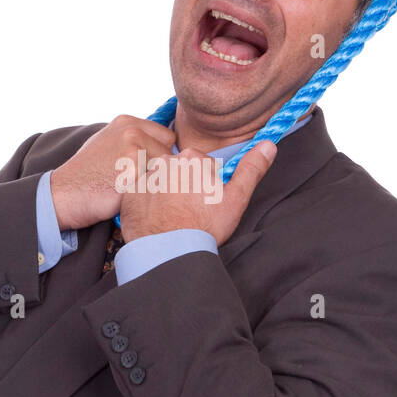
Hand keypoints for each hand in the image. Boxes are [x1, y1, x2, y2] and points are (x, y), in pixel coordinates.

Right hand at [50, 115, 176, 230]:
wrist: (64, 194)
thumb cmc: (86, 174)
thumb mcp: (107, 142)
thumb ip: (133, 139)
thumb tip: (162, 144)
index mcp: (127, 122)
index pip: (167, 136)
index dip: (161, 155)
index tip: (148, 169)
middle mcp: (131, 132)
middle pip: (170, 153)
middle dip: (162, 169)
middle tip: (141, 182)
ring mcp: (133, 151)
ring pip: (166, 171)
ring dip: (156, 183)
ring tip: (133, 190)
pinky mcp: (133, 173)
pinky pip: (157, 186)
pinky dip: (149, 195)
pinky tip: (130, 198)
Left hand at [119, 140, 276, 247]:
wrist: (170, 251)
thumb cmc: (204, 226)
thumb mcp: (236, 198)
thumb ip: (251, 169)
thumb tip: (269, 145)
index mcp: (192, 158)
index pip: (200, 165)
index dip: (205, 185)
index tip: (204, 202)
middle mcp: (165, 161)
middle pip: (178, 170)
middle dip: (183, 186)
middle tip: (188, 211)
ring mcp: (144, 177)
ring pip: (158, 181)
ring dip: (164, 194)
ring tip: (171, 217)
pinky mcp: (128, 194)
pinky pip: (138, 194)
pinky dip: (145, 204)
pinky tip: (155, 219)